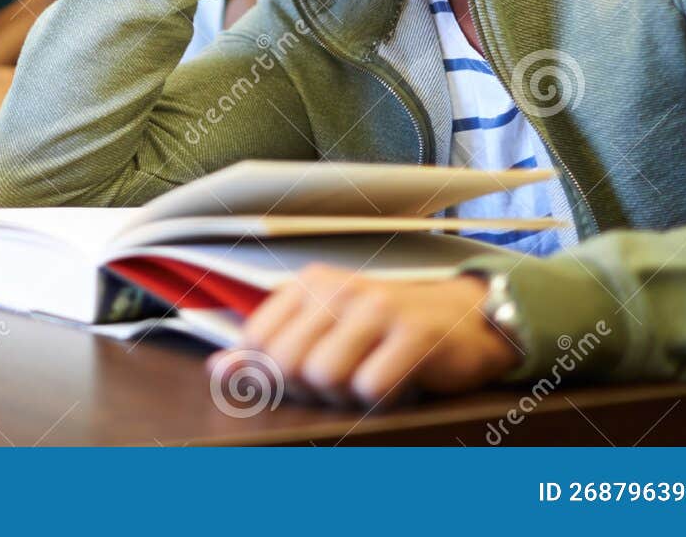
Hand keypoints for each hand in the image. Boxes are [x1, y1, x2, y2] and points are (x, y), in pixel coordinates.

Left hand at [216, 266, 520, 406]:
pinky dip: (381, 401)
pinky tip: (398, 384)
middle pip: (287, 363)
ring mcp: (377, 307)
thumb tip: (218, 370)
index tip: (309, 372)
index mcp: (310, 283)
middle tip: (346, 381)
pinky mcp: (414, 333)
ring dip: (346, 397)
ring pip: (323, 376)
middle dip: (311, 390)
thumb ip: (268, 353)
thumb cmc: (386, 334)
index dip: (275, 374)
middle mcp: (339, 287)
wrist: (467, 321)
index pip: (256, 340)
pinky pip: (369, 388)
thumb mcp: (323, 335)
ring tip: (371, 380)